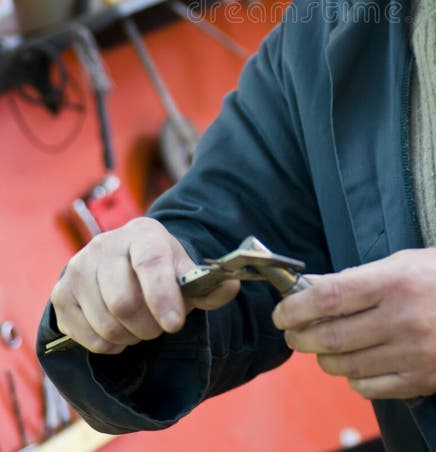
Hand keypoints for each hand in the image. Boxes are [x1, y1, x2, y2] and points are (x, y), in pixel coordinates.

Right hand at [50, 217, 239, 353]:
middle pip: (124, 302)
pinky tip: (118, 330)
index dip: (163, 296)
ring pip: (106, 324)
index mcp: (142, 233)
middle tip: (159, 327)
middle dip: (148, 326)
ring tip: (139, 327)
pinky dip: (109, 345)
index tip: (175, 324)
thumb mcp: (185, 272)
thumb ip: (210, 285)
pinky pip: (87, 338)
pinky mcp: (62, 294)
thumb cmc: (159, 271)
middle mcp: (105, 244)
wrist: (121, 265)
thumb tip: (231, 287)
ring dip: (129, 337)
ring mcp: (78, 267)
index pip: (150, 263)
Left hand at [272, 248, 435, 399]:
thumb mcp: (399, 262)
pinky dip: (354, 378)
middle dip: (302, 336)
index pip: (330, 297)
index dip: (297, 307)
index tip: (283, 312)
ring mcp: (412, 354)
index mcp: (393, 282)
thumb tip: (310, 289)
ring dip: (325, 358)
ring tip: (325, 346)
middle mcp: (401, 319)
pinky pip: (369, 388)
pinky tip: (356, 363)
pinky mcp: (421, 381)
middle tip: (294, 331)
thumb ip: (355, 278)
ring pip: (346, 366)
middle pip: (332, 337)